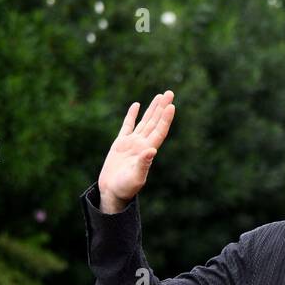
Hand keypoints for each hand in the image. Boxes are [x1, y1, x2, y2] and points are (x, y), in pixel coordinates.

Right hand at [97, 90, 175, 210]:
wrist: (112, 192)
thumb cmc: (125, 188)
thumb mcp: (135, 177)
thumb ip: (143, 164)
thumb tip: (151, 150)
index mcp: (147, 151)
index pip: (159, 131)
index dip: (165, 119)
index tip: (172, 105)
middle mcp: (142, 145)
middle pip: (155, 122)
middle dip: (162, 108)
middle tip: (170, 92)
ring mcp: (132, 143)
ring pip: (144, 121)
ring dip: (152, 109)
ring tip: (160, 96)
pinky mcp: (120, 144)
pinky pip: (128, 125)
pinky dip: (132, 115)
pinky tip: (137, 105)